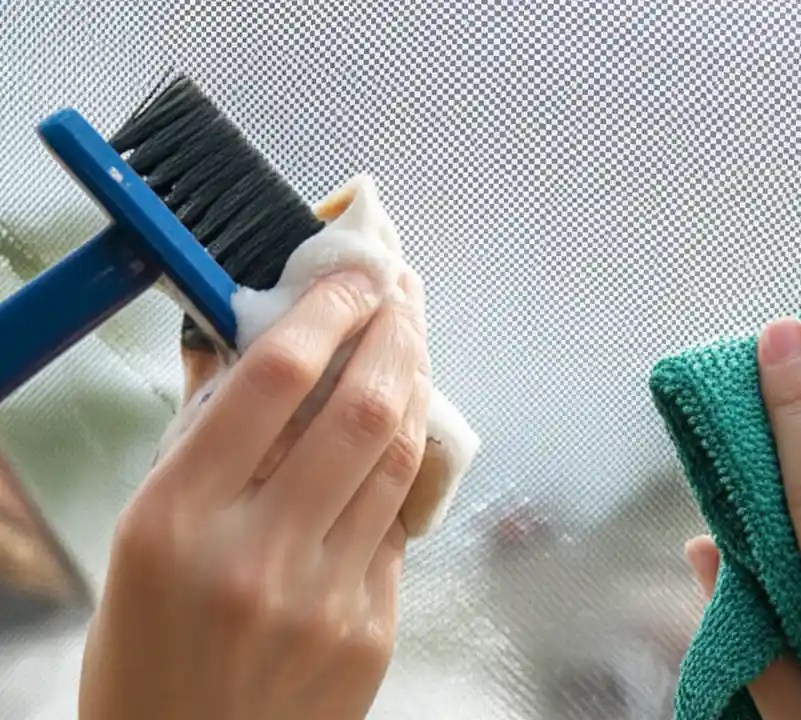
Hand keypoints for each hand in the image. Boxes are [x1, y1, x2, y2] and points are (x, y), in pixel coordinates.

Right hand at [80, 268, 431, 719]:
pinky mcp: (371, 630)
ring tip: (412, 344)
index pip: (273, 380)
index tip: (352, 274)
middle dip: (394, 333)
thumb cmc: (146, 649)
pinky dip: (397, 473)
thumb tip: (245, 339)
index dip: (326, 311)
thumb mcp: (140, 536)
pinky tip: (393, 440)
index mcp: (178, 520)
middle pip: (359, 409)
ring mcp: (325, 596)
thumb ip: (199, 439)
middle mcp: (257, 555)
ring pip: (398, 460)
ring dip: (415, 387)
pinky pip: (397, 527)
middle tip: (403, 292)